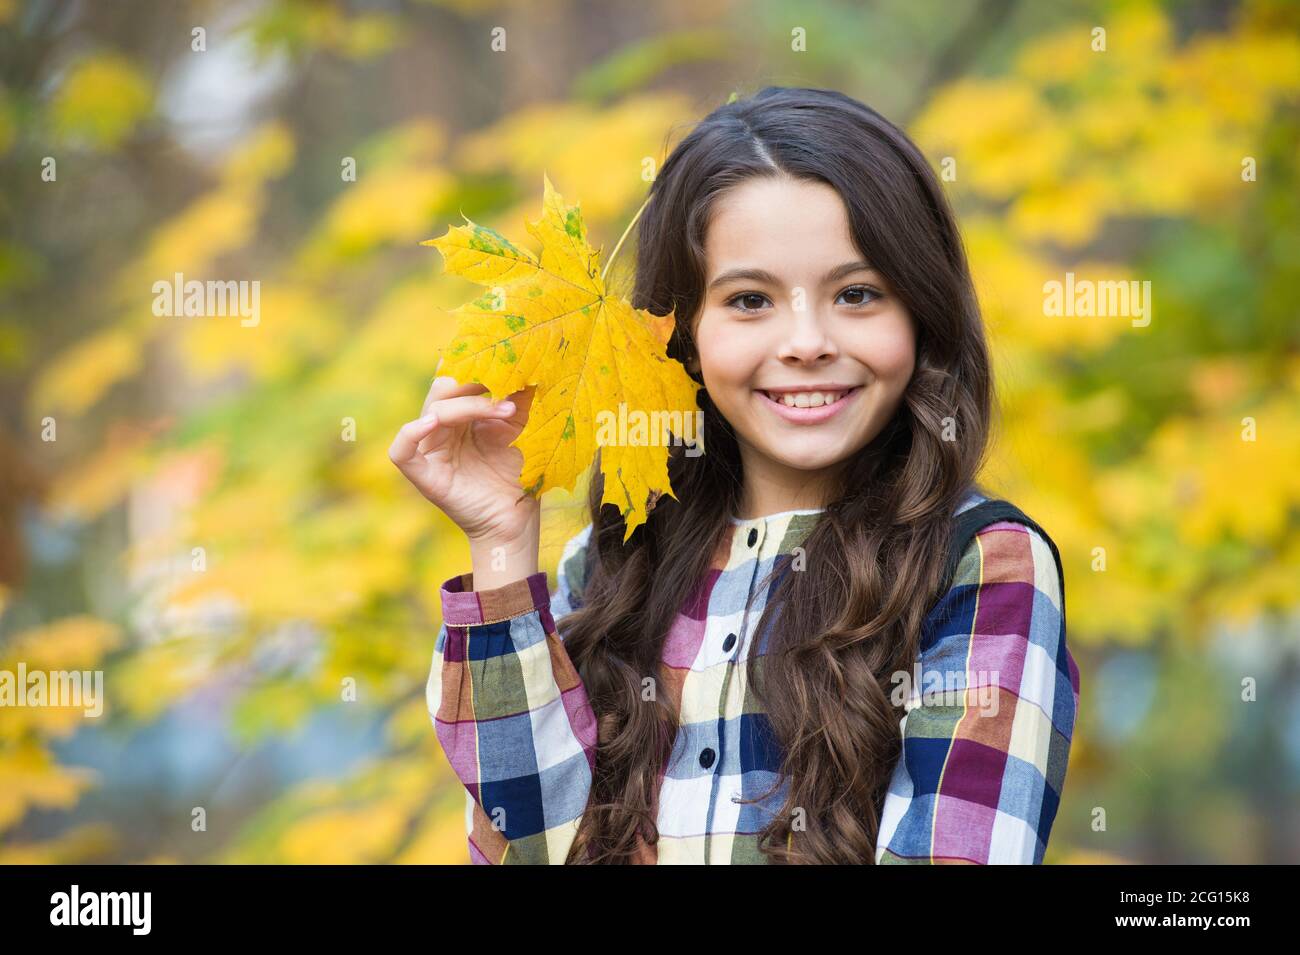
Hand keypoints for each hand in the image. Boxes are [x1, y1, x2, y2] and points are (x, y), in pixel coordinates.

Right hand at [388, 375, 539, 545]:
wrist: (517, 521)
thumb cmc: (521, 477)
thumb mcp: (524, 428)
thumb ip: (521, 397)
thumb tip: (527, 362)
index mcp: (463, 415)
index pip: (458, 377)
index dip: (479, 367)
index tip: (512, 364)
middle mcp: (443, 428)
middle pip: (443, 388)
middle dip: (476, 382)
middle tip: (509, 384)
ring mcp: (430, 450)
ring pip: (434, 411)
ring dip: (471, 405)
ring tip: (508, 410)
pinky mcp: (424, 475)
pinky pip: (401, 450)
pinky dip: (411, 433)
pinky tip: (434, 422)